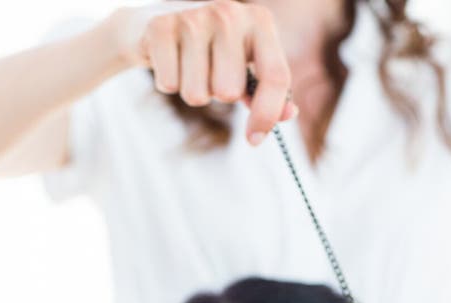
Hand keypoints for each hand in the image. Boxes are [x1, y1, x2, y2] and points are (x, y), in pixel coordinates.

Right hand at [109, 0, 297, 143]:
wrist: (166, 25)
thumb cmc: (215, 52)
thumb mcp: (247, 67)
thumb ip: (268, 92)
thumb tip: (289, 114)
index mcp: (260, 22)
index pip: (276, 76)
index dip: (267, 114)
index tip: (255, 140)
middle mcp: (230, 15)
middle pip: (229, 92)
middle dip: (216, 94)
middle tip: (210, 74)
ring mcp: (194, 18)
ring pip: (196, 94)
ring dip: (192, 91)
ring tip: (190, 67)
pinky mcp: (161, 27)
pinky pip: (169, 85)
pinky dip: (168, 83)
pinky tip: (171, 62)